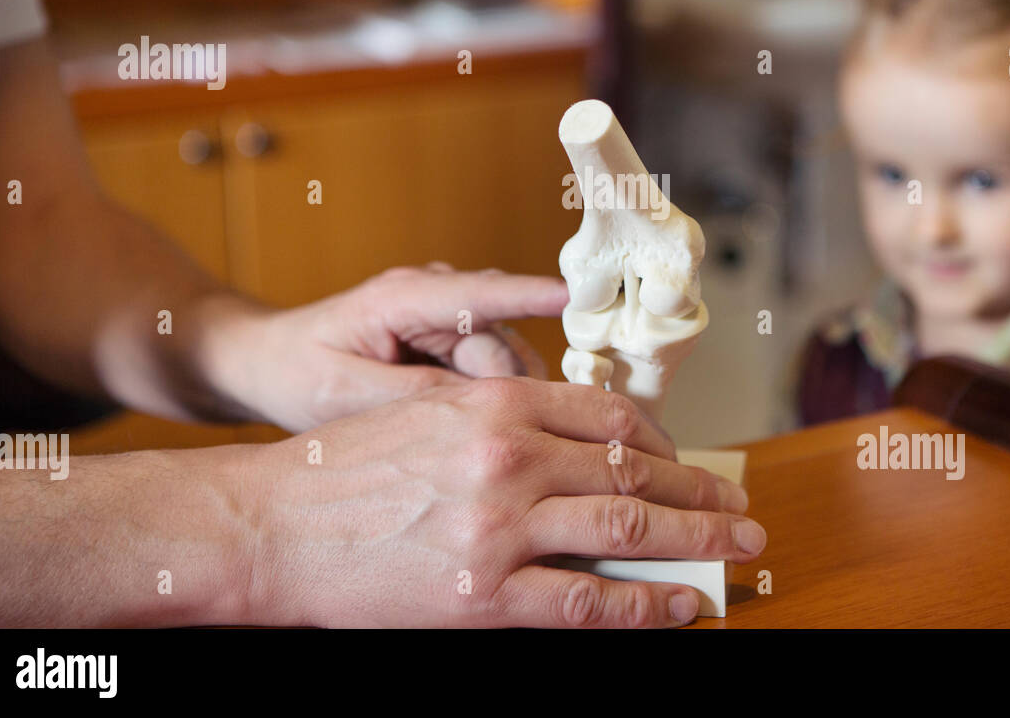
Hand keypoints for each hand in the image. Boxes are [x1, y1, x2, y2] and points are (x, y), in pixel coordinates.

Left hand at [197, 264, 568, 431]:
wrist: (265, 361)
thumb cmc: (293, 369)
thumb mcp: (340, 394)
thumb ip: (411, 398)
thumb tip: (479, 408)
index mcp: (403, 298)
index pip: (481, 294)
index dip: (530, 297)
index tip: (575, 299)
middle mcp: (436, 300)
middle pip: (502, 346)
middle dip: (510, 398)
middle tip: (508, 456)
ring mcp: (448, 320)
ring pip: (505, 366)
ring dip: (502, 407)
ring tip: (481, 455)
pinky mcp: (453, 344)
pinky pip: (491, 376)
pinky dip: (490, 408)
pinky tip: (476, 444)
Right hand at [238, 376, 763, 626]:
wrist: (269, 526)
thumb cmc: (342, 470)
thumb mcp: (428, 415)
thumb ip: (505, 424)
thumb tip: (584, 455)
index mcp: (494, 403)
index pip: (609, 416)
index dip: (664, 444)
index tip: (688, 463)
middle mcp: (508, 455)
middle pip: (633, 471)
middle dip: (699, 491)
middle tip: (740, 505)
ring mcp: (500, 526)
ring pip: (626, 530)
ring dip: (694, 540)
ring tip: (733, 548)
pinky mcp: (485, 595)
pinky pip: (588, 604)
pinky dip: (646, 606)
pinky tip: (679, 606)